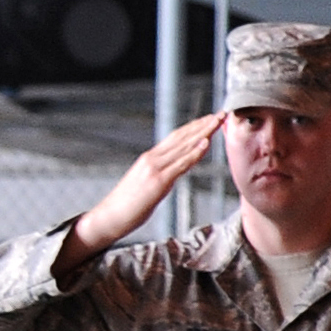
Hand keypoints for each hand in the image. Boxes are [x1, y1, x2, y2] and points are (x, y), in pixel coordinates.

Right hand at [67, 111, 222, 262]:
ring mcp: (154, 168)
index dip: (194, 127)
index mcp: (150, 158)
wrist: (109, 216)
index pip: (176, 137)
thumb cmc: (129, 204)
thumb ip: (163, 174)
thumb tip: (177, 170)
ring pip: (183, 146)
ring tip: (218, 121)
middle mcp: (152, 158)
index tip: (210, 119)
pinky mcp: (158, 181)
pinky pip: (180, 164)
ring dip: (203, 132)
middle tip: (221, 113)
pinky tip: (206, 142)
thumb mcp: (149, 183)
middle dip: (203, 125)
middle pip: (181, 136)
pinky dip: (194, 152)